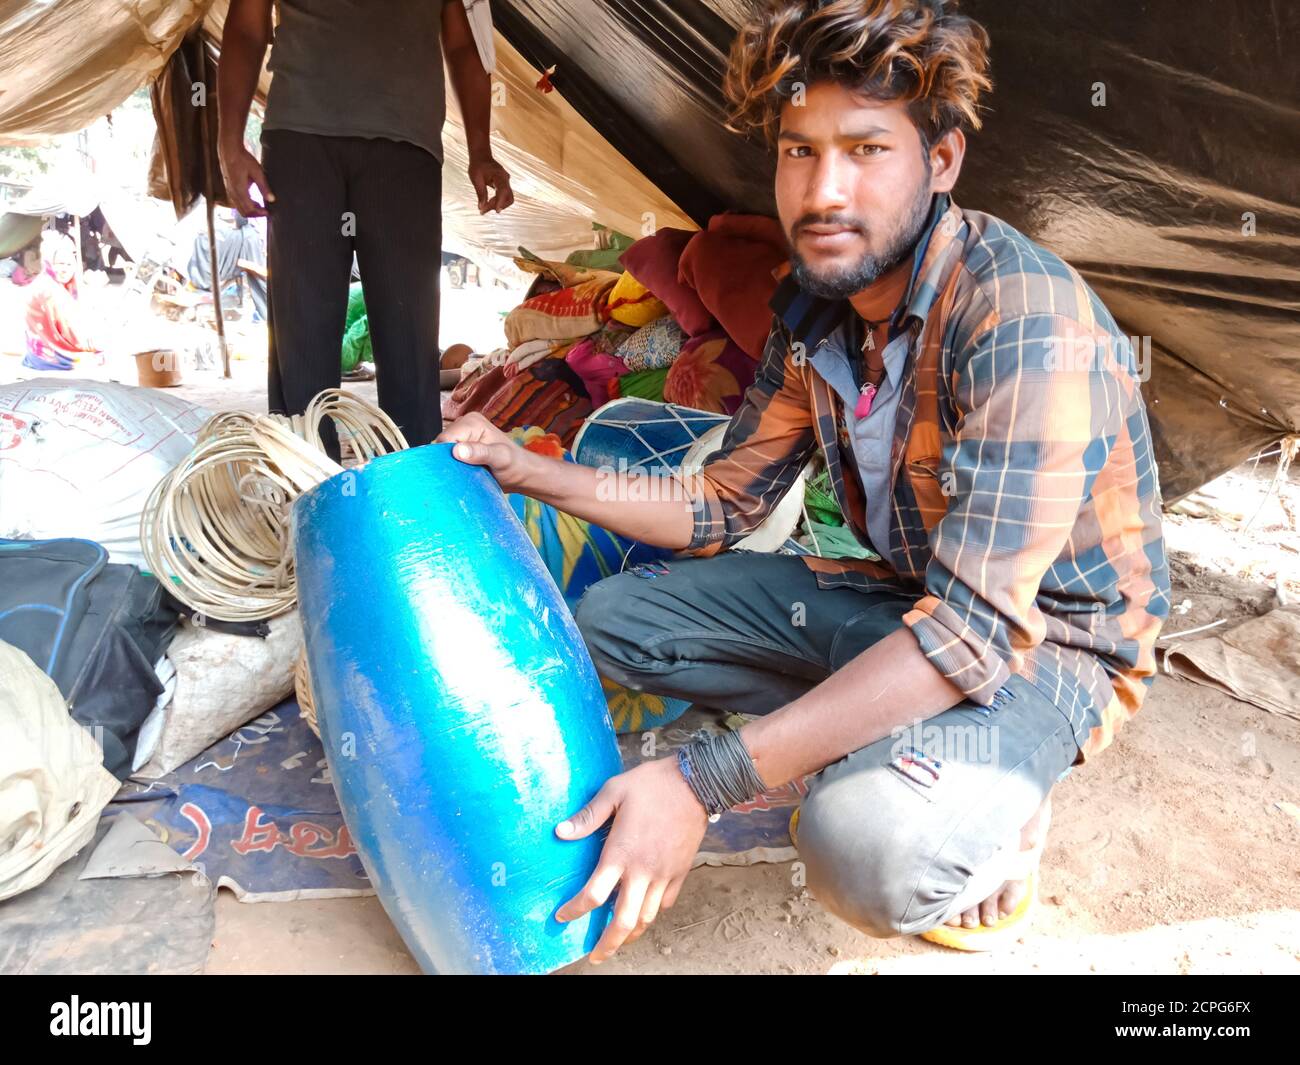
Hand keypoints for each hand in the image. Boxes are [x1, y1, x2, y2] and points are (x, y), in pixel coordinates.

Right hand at [219, 142, 273, 217]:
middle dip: (255, 214)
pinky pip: (236, 202)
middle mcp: (233, 193)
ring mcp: (229, 191)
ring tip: (261, 206)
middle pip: (243, 211)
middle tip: (265, 211)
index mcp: (240, 190)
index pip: (249, 209)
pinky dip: (245, 204)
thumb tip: (272, 199)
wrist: (229, 150)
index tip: (268, 212)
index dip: (259, 213)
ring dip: (250, 209)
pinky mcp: (228, 188)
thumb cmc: (243, 159)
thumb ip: (264, 187)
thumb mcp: (257, 172)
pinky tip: (252, 200)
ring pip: (239, 207)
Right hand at [437, 412, 533, 492]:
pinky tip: (463, 473)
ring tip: (466, 474)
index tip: (458, 470)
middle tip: (464, 473)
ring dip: (450, 465)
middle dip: (448, 461)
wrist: (522, 473)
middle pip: (440, 446)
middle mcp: (464, 425)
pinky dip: (452, 467)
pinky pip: (446, 458)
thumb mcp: (501, 458)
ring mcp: (461, 436)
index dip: (447, 456)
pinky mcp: (461, 447)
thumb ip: (481, 453)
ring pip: (442, 453)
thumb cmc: (516, 465)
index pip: (444, 439)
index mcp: (472, 422)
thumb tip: (457, 450)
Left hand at [467, 155, 513, 213]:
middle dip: (498, 205)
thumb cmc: (477, 166)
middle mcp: (506, 179)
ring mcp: (506, 182)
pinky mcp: (504, 185)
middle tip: (483, 210)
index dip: (501, 201)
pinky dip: (497, 201)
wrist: (481, 157)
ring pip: (507, 198)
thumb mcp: (476, 179)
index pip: (504, 190)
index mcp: (499, 175)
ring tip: (484, 207)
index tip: (497, 211)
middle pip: (508, 197)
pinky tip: (488, 203)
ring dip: (497, 205)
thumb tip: (481, 207)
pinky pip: (504, 196)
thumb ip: (480, 193)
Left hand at [555, 756, 708, 963]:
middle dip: (607, 945)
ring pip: (646, 917)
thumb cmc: (652, 784)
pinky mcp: (680, 872)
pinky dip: (652, 913)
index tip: (562, 916)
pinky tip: (644, 911)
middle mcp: (642, 871)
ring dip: (630, 933)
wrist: (696, 783)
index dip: (574, 910)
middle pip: (623, 921)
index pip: (593, 895)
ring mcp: (663, 874)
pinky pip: (665, 903)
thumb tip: (561, 832)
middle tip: (595, 956)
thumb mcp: (615, 791)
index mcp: (620, 853)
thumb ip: (588, 816)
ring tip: (619, 940)